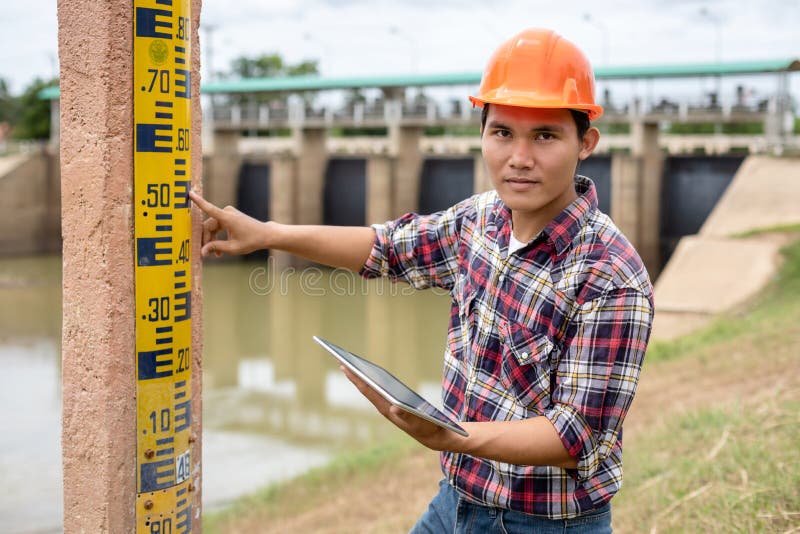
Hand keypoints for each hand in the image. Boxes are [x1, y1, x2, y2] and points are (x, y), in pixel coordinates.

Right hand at [189, 191, 270, 256]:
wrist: (265, 235)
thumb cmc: (251, 241)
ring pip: (212, 227)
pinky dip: (217, 237)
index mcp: (227, 218)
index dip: (198, 201)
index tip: (190, 193)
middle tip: (207, 254)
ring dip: (212, 240)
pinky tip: (219, 250)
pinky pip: (217, 226)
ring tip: (215, 254)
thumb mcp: (233, 248)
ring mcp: (228, 213)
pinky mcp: (229, 216)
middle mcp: (226, 212)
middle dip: (206, 240)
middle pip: (208, 226)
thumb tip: (202, 251)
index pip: (209, 208)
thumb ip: (216, 248)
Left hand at [340, 366, 461, 451]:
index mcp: (387, 409)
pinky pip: (378, 392)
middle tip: (340, 361)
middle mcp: (385, 408)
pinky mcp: (394, 407)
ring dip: (360, 379)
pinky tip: (368, 377)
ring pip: (370, 390)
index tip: (345, 366)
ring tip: (350, 367)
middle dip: (354, 376)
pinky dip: (370, 382)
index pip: (368, 390)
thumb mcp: (420, 422)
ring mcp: (388, 407)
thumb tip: (394, 408)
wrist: (435, 437)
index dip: (356, 378)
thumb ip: (408, 416)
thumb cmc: (428, 427)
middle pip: (365, 389)